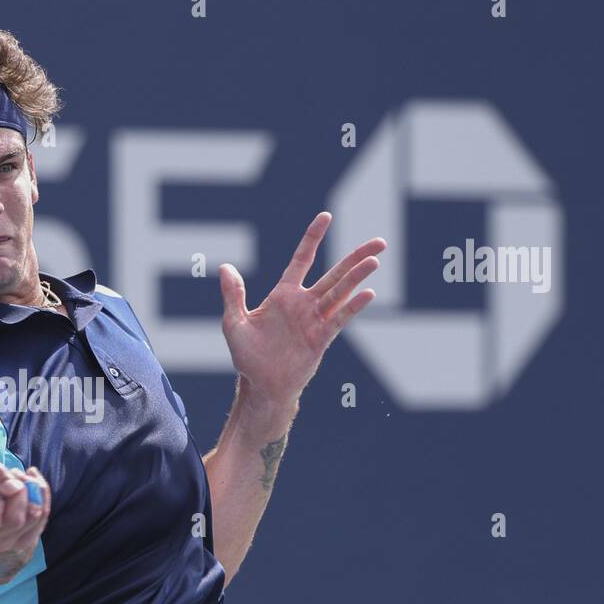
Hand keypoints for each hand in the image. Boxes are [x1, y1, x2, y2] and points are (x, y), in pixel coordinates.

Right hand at [0, 455, 50, 585]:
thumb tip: (14, 487)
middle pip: (16, 520)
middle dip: (20, 491)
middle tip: (12, 474)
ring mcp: (11, 544)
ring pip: (34, 517)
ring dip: (32, 490)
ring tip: (19, 478)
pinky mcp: (28, 538)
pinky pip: (43, 516)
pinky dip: (42, 495)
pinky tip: (32, 483)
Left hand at [219, 212, 384, 405]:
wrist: (261, 386)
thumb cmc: (247, 357)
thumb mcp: (234, 323)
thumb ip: (233, 296)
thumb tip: (224, 268)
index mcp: (283, 295)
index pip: (302, 260)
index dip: (312, 238)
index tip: (326, 217)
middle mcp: (303, 304)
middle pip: (334, 274)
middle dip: (355, 257)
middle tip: (379, 242)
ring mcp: (314, 320)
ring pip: (341, 293)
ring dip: (357, 277)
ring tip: (374, 260)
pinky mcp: (321, 338)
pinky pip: (339, 319)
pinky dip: (353, 307)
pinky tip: (368, 294)